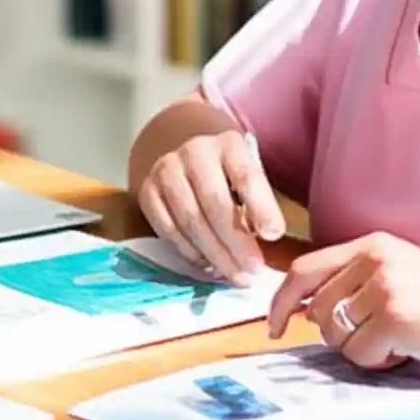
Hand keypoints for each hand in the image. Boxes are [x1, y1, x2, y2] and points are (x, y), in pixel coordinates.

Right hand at [137, 130, 285, 285]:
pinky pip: (168, 229)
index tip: (273, 234)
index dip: (261, 207)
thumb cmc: (230, 175)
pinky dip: (190, 252)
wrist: (188, 160)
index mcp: (229, 144)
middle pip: (215, 203)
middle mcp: (195, 152)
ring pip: (190, 220)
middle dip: (236, 242)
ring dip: (214, 254)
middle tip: (252, 270)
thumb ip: (260, 204)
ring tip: (235, 275)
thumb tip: (268, 239)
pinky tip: (208, 264)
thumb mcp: (250, 179)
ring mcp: (166, 170)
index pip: (246, 176)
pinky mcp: (147, 191)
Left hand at [267, 232, 419, 371]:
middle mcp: (374, 260)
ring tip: (400, 339)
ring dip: (362, 349)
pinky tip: (411, 348)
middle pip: (316, 310)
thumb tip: (305, 308)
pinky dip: (381, 361)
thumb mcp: (402, 272)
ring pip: (336, 337)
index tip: (275, 326)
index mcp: (372, 244)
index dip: (281, 301)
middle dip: (336, 335)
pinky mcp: (396, 318)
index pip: (305, 270)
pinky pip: (360, 355)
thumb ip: (357, 280)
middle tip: (376, 336)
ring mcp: (385, 288)